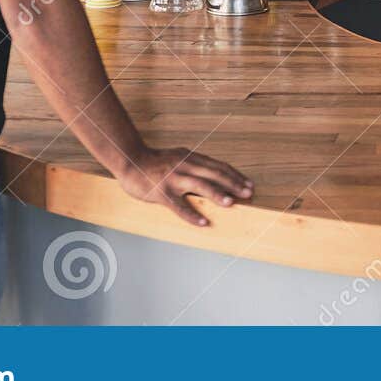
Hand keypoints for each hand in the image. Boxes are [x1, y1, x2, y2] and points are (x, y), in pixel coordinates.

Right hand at [116, 146, 253, 226]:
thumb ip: (195, 165)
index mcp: (192, 158)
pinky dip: (192, 214)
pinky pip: (179, 205)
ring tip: (231, 203)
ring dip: (217, 194)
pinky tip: (203, 222)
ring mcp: (174, 178)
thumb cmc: (156, 163)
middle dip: (234, 184)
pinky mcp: (162, 192)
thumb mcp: (179, 158)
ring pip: (200, 185)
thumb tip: (214, 175)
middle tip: (248, 193)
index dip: (235, 175)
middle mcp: (186, 166)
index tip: (249, 184)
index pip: (219, 166)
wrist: (131, 161)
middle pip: (215, 174)